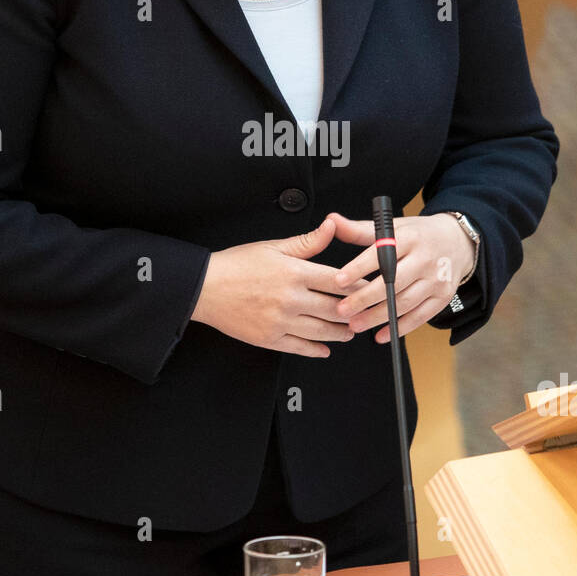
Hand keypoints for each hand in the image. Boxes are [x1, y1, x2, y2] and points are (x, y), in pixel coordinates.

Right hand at [190, 217, 367, 357]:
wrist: (205, 288)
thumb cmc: (237, 265)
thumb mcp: (274, 247)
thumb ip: (308, 242)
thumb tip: (331, 226)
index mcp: (295, 273)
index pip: (338, 281)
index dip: (359, 286)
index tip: (371, 288)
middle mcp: (290, 299)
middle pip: (334, 309)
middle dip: (354, 312)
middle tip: (366, 313)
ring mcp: (280, 322)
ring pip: (321, 331)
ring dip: (340, 332)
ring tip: (349, 331)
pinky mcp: (269, 339)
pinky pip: (300, 348)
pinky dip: (316, 350)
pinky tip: (325, 348)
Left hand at [324, 211, 474, 342]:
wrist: (457, 241)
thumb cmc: (417, 235)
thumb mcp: (392, 227)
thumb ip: (359, 229)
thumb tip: (330, 221)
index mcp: (410, 237)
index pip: (381, 253)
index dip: (359, 268)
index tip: (338, 280)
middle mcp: (425, 258)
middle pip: (393, 282)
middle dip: (365, 298)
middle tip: (342, 310)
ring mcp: (436, 279)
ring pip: (405, 302)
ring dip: (378, 317)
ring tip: (355, 324)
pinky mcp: (443, 297)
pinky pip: (420, 316)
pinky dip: (400, 328)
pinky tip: (380, 335)